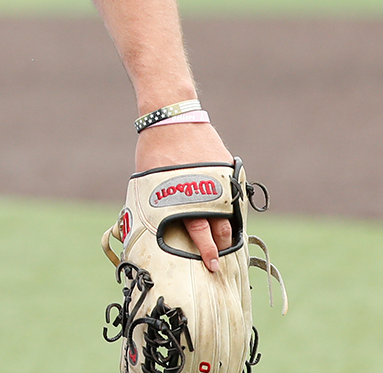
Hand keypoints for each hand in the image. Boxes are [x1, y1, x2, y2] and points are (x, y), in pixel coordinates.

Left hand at [134, 121, 234, 270]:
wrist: (171, 118)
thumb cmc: (154, 151)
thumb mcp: (149, 181)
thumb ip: (159, 203)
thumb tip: (159, 226)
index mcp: (182, 196)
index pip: (199, 231)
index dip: (207, 251)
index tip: (212, 265)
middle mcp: (204, 190)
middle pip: (220, 226)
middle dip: (222, 246)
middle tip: (221, 261)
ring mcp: (219, 179)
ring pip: (230, 213)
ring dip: (228, 230)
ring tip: (226, 243)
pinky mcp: (227, 168)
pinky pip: (233, 194)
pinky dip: (231, 207)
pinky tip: (229, 217)